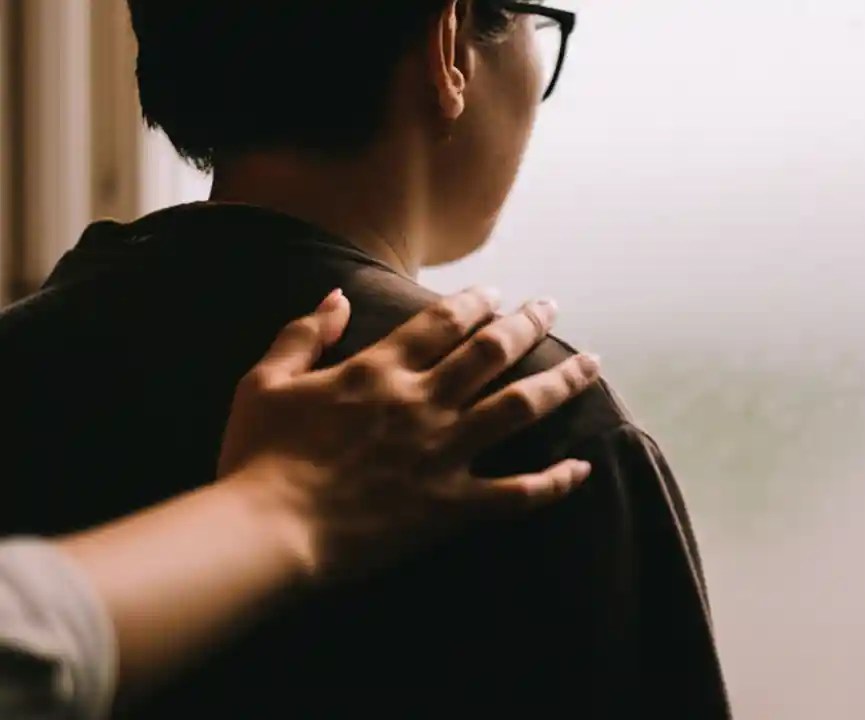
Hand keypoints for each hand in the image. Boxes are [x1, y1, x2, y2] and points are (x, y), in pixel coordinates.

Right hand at [217, 287, 600, 580]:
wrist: (268, 531)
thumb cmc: (259, 457)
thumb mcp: (266, 381)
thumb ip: (304, 333)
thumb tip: (339, 296)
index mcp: (380, 370)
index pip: (443, 322)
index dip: (476, 303)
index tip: (497, 295)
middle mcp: (423, 402)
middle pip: (492, 352)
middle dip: (528, 324)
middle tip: (551, 307)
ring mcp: (443, 452)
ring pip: (519, 407)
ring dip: (561, 382)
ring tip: (591, 363)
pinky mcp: (452, 505)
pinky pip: (518, 493)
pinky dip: (554, 483)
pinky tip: (582, 470)